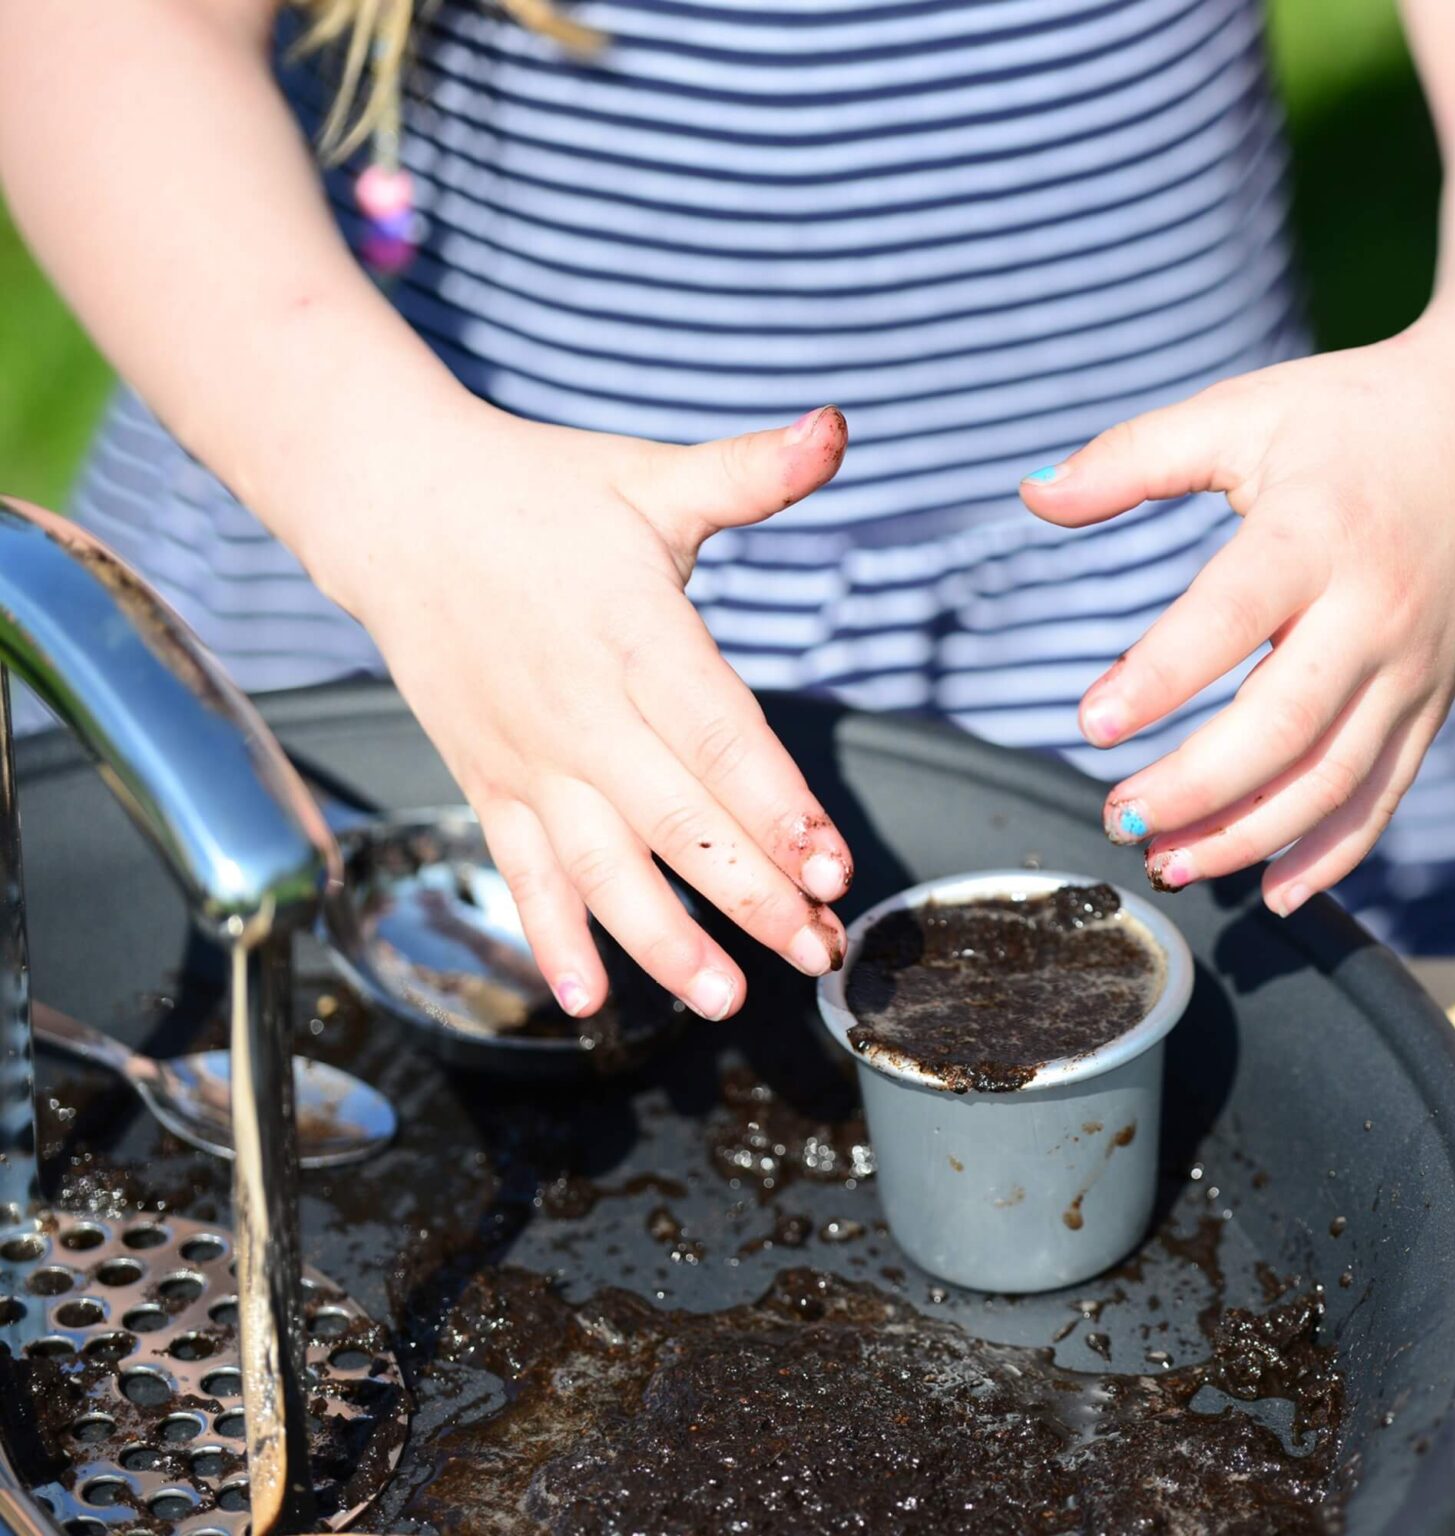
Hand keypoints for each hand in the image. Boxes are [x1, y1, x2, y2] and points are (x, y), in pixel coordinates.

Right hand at [312, 402, 854, 1019]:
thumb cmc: (540, 494)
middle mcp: (579, 710)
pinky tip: (589, 998)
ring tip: (723, 998)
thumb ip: (749, 472)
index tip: (833, 868)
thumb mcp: (648, 475)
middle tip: (818, 953)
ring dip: (663, 940)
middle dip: (753, 894)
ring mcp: (527, 757)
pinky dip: (552, 936)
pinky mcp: (488, 781)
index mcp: (634, 633)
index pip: (719, 736)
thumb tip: (838, 427)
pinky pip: (523, 871)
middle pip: (677, 820)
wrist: (398, 509)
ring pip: (602, 866)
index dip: (778, 807)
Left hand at [1019, 315, 1454, 914]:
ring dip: (1247, 836)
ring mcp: (1410, 665)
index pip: (1230, 616)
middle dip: (1194, 787)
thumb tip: (1031, 494)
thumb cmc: (1350, 418)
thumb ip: (1132, 456)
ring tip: (1166, 864)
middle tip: (1115, 817)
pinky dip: (1333, 853)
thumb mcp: (1241, 413)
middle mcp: (1372, 610)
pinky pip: (1385, 792)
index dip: (1159, 677)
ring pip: (1332, 778)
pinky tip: (1273, 892)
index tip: (1090, 723)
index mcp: (1314, 533)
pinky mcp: (1432, 699)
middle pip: (1283, 724)